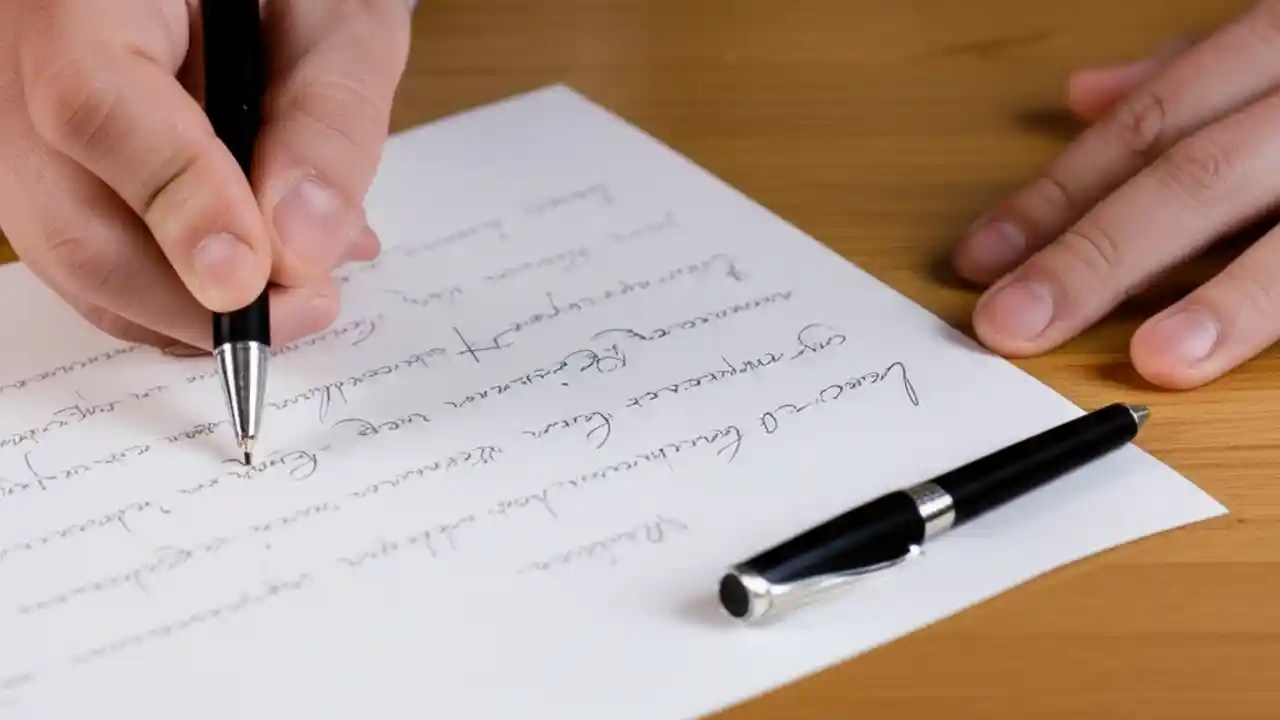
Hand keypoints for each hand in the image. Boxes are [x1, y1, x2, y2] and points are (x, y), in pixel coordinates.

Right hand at [0, 0, 410, 351]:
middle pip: (64, 212)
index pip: (91, 101)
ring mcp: (21, 117)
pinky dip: (182, 288)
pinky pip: (95, 249)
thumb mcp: (342, 26)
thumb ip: (327, 120)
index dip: (178, 205)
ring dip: (192, 304)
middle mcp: (21, 55)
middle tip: (306, 308)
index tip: (256, 280)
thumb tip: (298, 252)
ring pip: (72, 251)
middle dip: (191, 298)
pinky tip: (264, 274)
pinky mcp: (54, 166)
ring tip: (299, 293)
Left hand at [953, 1, 1279, 388]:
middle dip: (1097, 254)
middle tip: (1012, 325)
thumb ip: (1193, 68)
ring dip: (1223, 296)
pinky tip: (1229, 349)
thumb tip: (1084, 93)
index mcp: (1273, 46)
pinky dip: (1277, 309)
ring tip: (1155, 357)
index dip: (1055, 195)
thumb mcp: (1277, 37)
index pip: (1145, 126)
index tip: (979, 258)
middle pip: (1194, 176)